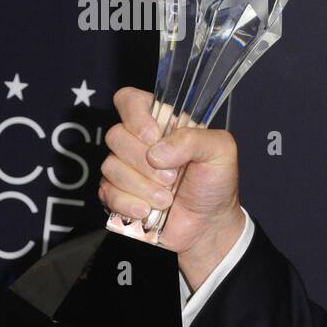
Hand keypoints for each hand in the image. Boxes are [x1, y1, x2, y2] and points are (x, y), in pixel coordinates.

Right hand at [99, 86, 244, 287]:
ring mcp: (125, 168)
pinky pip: (106, 192)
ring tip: (166, 199)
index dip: (134, 115)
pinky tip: (148, 211)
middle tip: (172, 178)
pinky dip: (129, 204)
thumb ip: (194, 139)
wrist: (209, 226)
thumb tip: (156, 151)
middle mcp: (140, 142)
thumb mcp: (221, 152)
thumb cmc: (216, 184)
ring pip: (110, 166)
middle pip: (116, 135)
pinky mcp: (117, 194)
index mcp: (163, 123)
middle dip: (145, 162)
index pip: (130, 100)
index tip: (153, 136)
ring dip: (142, 187)